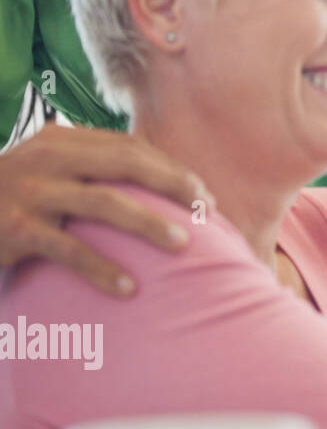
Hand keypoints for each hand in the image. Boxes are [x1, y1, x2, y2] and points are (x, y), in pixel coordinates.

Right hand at [0, 125, 212, 294]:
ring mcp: (29, 192)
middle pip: (125, 165)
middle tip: (206, 209)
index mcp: (60, 140)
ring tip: (183, 244)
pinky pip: (68, 250)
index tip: (202, 193)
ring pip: (104, 204)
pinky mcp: (14, 229)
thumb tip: (161, 181)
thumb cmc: (10, 200)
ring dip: (148, 223)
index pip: (128, 147)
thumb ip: (91, 171)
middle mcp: (45, 158)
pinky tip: (129, 288)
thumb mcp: (46, 172)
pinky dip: (101, 268)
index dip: (170, 168)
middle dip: (172, 185)